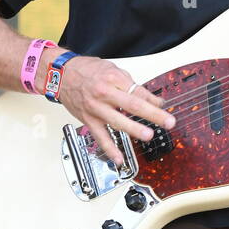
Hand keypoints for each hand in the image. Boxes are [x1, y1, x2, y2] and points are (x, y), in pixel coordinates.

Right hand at [54, 55, 174, 166]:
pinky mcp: (88, 120)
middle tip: (167, 121)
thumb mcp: (112, 69)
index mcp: (114, 79)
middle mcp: (105, 93)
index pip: (139, 91)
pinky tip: (119, 158)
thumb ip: (130, 84)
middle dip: (153, 114)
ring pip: (118, 122)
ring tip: (148, 135)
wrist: (61, 74)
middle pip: (133, 105)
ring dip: (134, 129)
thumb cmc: (87, 70)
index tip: (164, 106)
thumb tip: (149, 98)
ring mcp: (96, 108)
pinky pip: (100, 137)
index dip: (154, 100)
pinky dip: (109, 149)